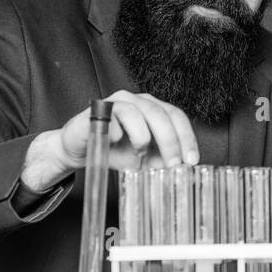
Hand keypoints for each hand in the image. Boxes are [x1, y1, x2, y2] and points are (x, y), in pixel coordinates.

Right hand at [23, 91, 200, 190]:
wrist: (79, 150)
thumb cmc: (113, 151)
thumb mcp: (143, 159)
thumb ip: (161, 160)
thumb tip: (181, 171)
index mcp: (153, 108)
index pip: (177, 117)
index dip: (187, 138)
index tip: (191, 160)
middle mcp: (137, 101)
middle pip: (161, 114)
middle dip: (170, 141)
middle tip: (172, 164)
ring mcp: (116, 102)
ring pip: (137, 113)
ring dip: (142, 138)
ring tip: (138, 154)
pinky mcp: (97, 109)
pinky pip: (111, 117)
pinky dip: (117, 133)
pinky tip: (115, 143)